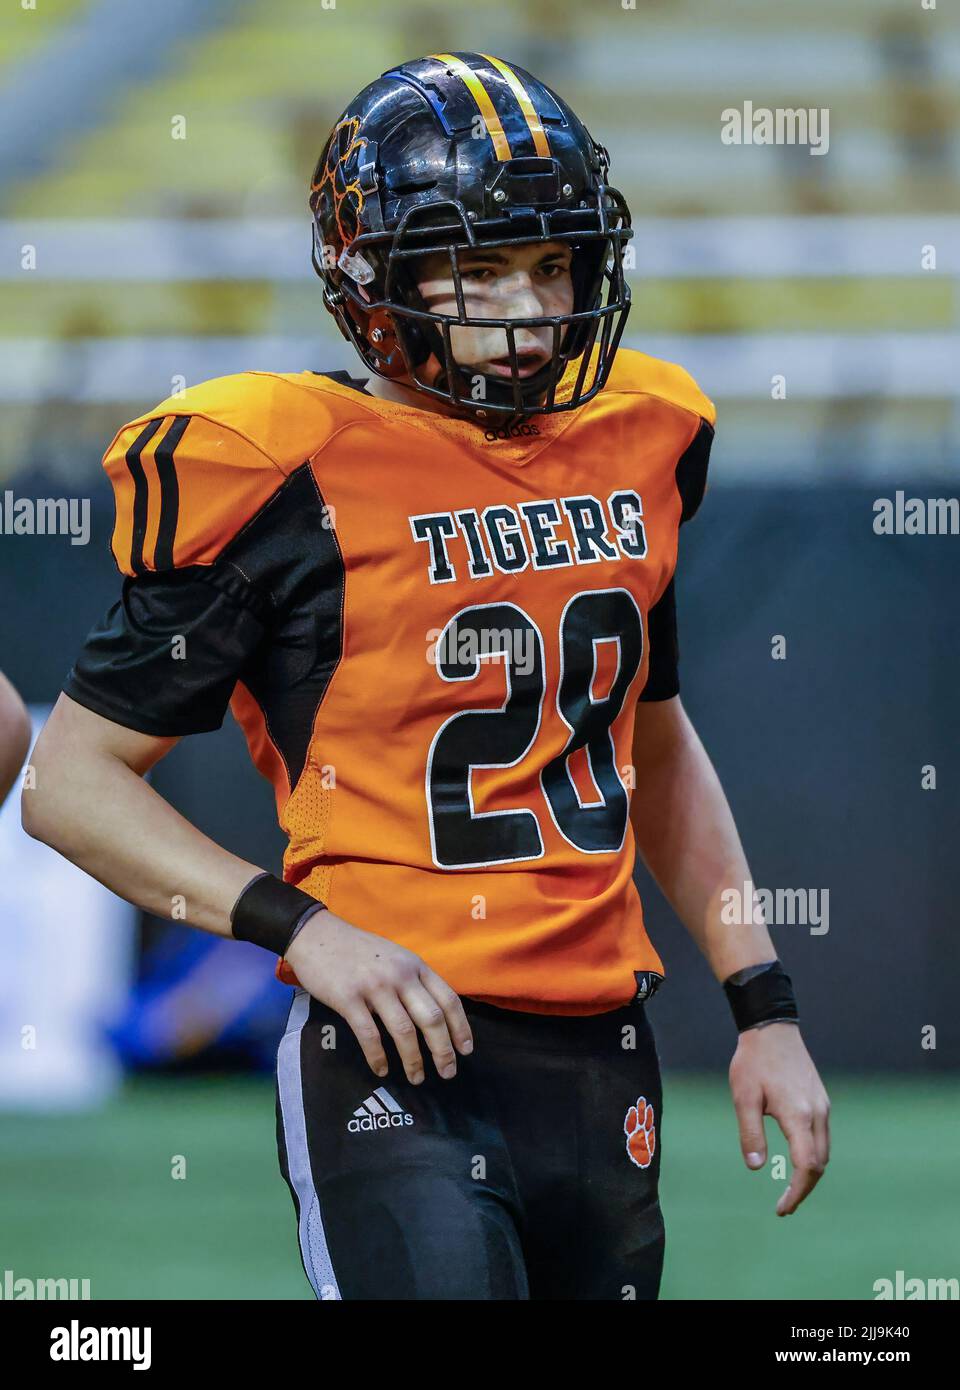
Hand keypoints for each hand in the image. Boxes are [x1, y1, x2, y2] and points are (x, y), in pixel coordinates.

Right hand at [284, 909, 473, 1084]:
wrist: (317, 935)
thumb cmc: (359, 950)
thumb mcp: (396, 957)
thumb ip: (414, 981)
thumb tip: (435, 1016)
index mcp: (415, 966)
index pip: (449, 999)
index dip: (460, 1027)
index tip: (466, 1050)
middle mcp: (400, 975)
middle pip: (432, 1018)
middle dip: (443, 1050)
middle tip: (448, 1073)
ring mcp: (375, 986)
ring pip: (404, 1030)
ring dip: (413, 1060)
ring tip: (417, 1078)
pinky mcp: (348, 998)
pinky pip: (369, 1034)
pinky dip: (378, 1057)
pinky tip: (381, 1070)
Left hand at [728, 1023, 829, 1214]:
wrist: (772, 1029)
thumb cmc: (754, 1061)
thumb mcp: (744, 1097)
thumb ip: (750, 1133)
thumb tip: (756, 1167)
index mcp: (799, 1116)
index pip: (806, 1166)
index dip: (797, 1192)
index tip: (782, 1208)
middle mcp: (817, 1114)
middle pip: (819, 1164)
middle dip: (804, 1188)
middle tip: (784, 1206)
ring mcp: (823, 1106)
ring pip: (824, 1152)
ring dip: (810, 1173)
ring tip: (790, 1188)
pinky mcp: (821, 1100)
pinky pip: (822, 1137)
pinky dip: (813, 1156)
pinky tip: (797, 1160)